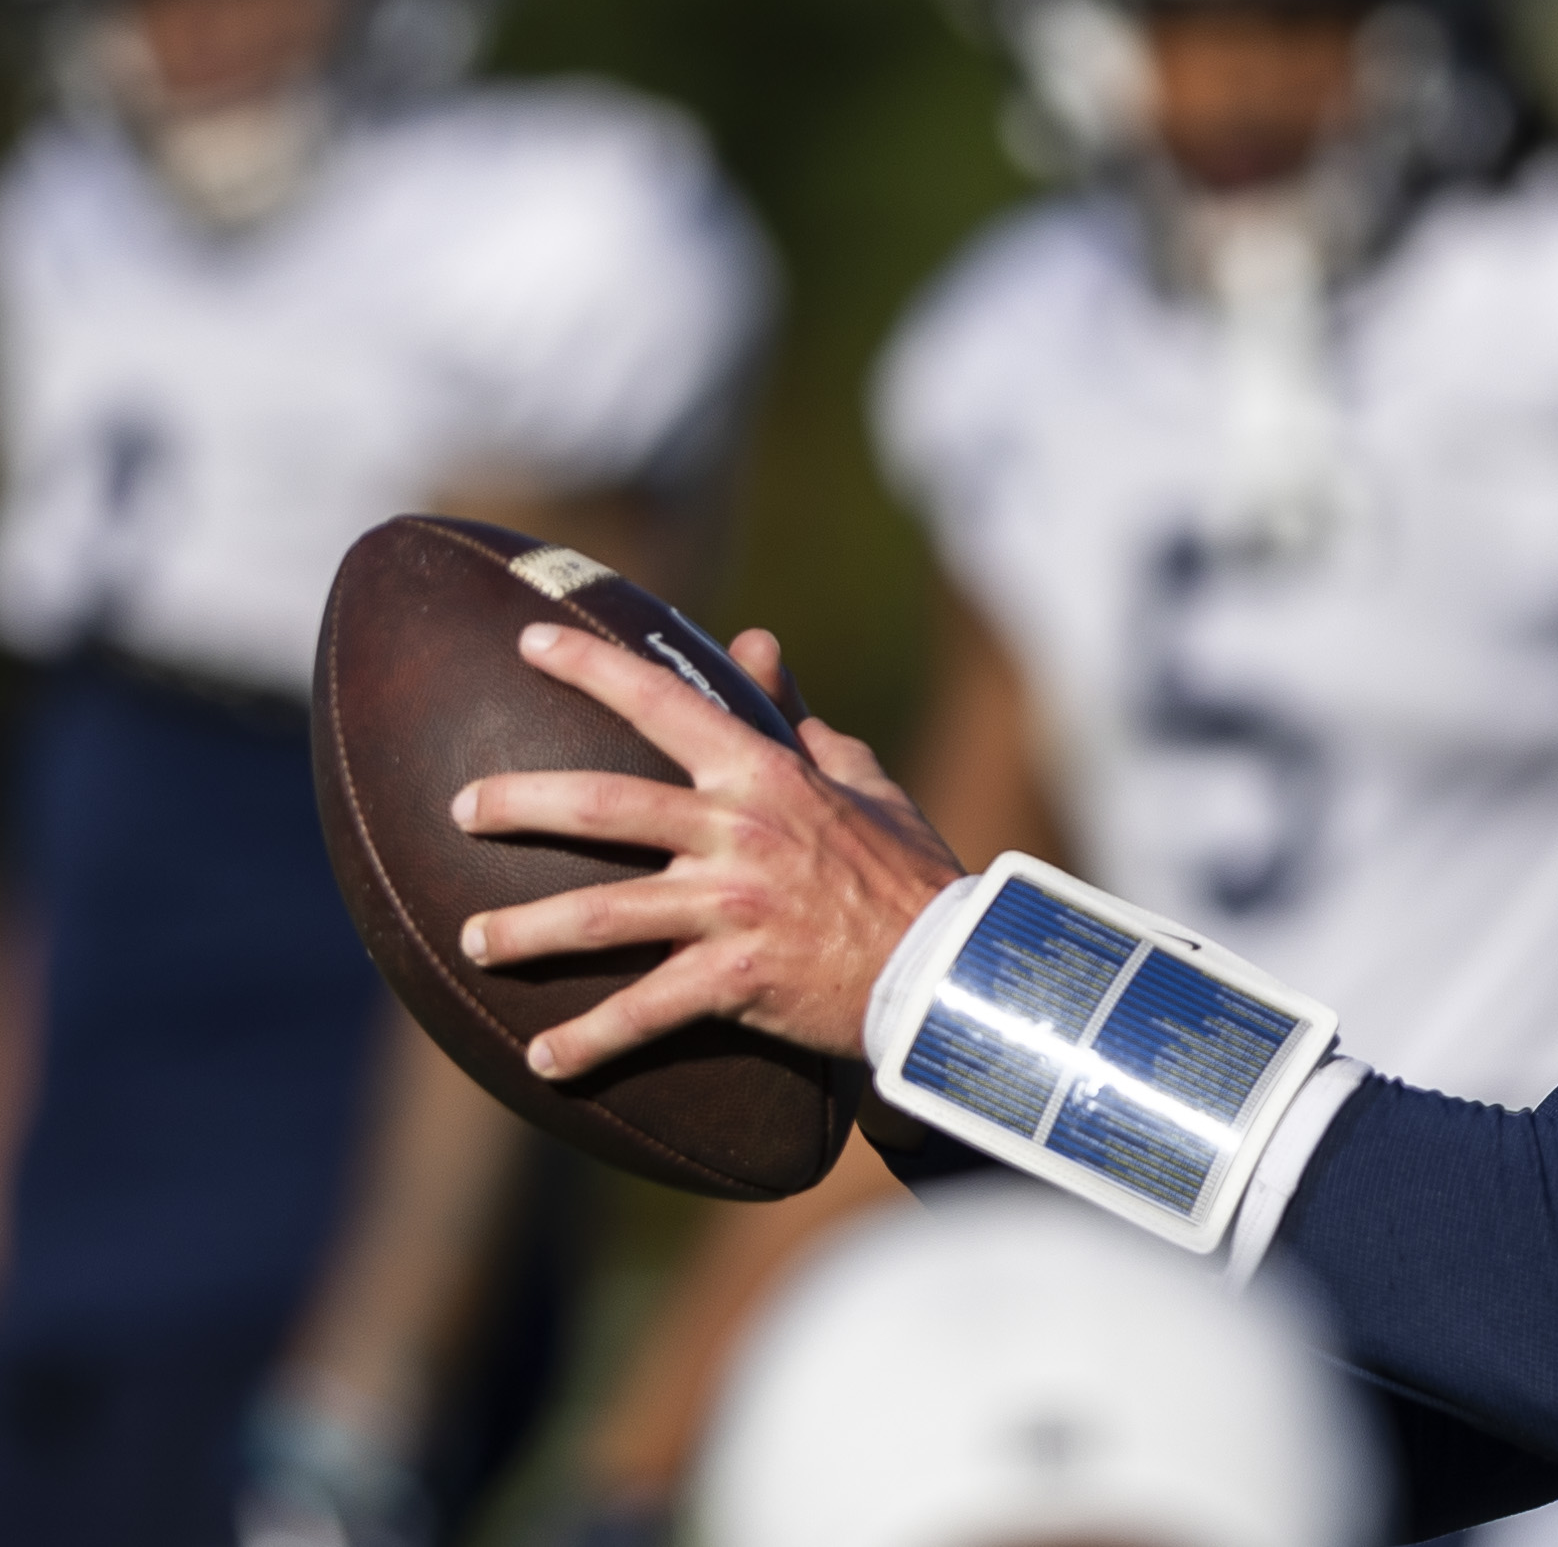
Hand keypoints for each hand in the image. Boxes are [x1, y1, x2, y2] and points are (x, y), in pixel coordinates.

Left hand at [453, 623, 963, 1077]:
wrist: (949, 966)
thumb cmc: (907, 868)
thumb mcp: (859, 776)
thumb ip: (794, 714)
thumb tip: (757, 645)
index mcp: (765, 774)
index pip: (664, 704)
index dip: (592, 669)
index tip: (528, 644)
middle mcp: (738, 833)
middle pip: (603, 807)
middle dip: (520, 804)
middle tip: (462, 807)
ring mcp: (732, 908)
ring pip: (602, 915)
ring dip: (526, 931)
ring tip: (475, 940)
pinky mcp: (736, 980)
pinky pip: (644, 1011)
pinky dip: (589, 1040)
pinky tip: (543, 1060)